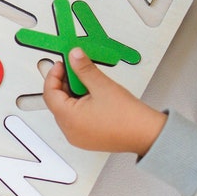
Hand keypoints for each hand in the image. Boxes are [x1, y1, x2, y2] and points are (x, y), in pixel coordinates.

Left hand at [42, 48, 166, 156]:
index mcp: (69, 119)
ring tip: (89, 83)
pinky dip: (79, 105)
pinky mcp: (87, 139)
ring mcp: (78, 137)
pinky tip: (93, 96)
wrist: (146, 134)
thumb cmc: (128, 117)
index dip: (53, 75)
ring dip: (73, 94)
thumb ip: (84, 68)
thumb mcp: (102, 85)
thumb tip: (74, 56)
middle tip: (76, 69)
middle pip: (57, 102)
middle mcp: (70, 131)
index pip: (49, 93)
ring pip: (66, 110)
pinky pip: (76, 119)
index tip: (63, 63)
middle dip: (64, 83)